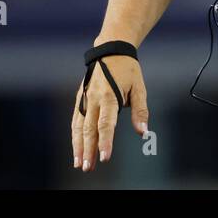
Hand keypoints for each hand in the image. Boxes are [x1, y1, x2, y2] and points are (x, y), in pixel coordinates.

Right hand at [71, 55, 149, 171]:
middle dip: (88, 149)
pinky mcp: (80, 97)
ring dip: (78, 145)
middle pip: (89, 129)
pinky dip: (74, 135)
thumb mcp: (139, 88)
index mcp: (109, 96)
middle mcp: (94, 98)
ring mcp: (84, 98)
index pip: (106, 124)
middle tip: (86, 167)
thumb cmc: (128, 70)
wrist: (110, 50)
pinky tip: (76, 147)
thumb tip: (143, 132)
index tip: (104, 158)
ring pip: (78, 126)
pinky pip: (76, 119)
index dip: (105, 142)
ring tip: (78, 163)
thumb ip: (140, 111)